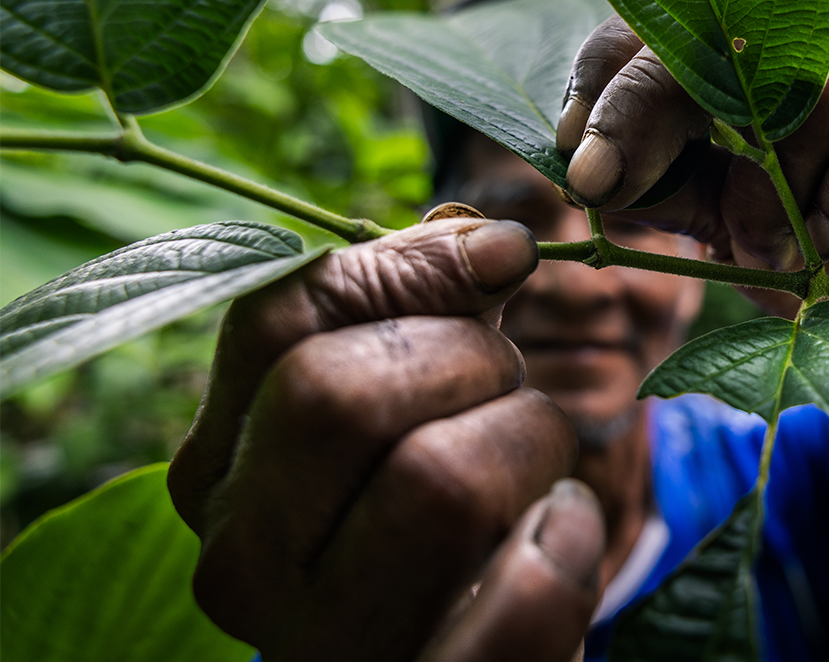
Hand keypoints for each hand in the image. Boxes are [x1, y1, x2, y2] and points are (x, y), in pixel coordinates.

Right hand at [168, 219, 603, 661]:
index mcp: (222, 466)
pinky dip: (571, 539)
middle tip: (507, 385)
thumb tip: (498, 242)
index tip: (502, 256)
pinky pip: (528, 591)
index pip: (276, 319)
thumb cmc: (434, 507)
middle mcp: (245, 561)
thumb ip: (433, 306)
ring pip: (441, 481)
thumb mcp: (413, 397)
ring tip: (533, 465)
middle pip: (338, 393)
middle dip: (470, 359)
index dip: (407, 267)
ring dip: (529, 441)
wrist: (465, 646)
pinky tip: (558, 533)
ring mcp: (329, 646)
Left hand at [557, 6, 828, 352]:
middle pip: (718, 42)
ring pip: (805, 96)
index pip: (670, 28)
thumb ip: (672, 190)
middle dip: (642, 112)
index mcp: (765, 62)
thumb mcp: (730, 227)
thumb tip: (588, 171)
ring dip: (770, 196)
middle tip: (604, 181)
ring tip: (784, 254)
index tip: (574, 154)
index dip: (607, 81)